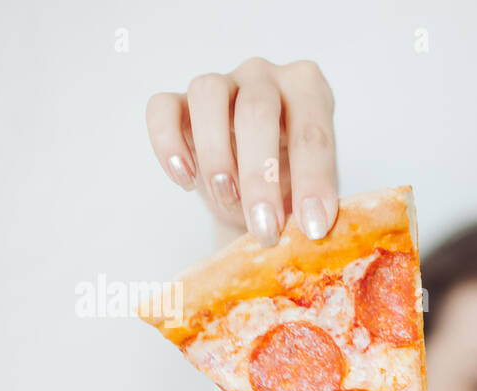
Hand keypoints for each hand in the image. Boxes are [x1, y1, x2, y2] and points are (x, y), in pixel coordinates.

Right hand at [145, 57, 338, 245]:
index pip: (312, 131)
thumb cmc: (291, 179)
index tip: (311, 228)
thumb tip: (310, 230)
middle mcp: (264, 75)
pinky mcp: (179, 102)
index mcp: (308, 89)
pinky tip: (185, 180)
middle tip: (265, 228)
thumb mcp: (311, 190)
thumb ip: (312, 202)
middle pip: (257, 110)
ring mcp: (221, 82)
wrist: (257, 184)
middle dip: (261, 177)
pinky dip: (168, 143)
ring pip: (207, 94)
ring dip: (215, 152)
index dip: (313, 181)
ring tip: (226, 197)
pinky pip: (163, 108)